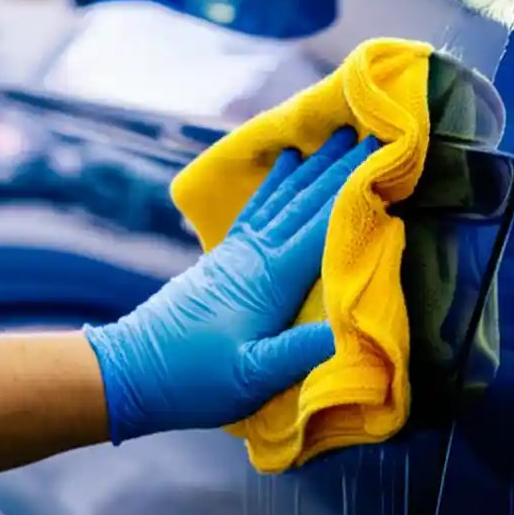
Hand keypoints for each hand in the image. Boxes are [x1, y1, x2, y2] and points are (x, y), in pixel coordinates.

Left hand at [85, 128, 378, 442]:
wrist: (132, 371)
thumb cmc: (196, 379)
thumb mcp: (253, 377)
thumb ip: (299, 352)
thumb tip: (349, 329)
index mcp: (271, 279)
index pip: (322, 226)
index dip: (354, 192)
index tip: (381, 161)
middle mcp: (256, 254)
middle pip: (306, 202)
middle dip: (340, 168)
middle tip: (371, 134)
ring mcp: (238, 251)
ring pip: (284, 196)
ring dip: (314, 166)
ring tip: (337, 136)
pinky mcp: (225, 255)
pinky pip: (259, 205)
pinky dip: (278, 180)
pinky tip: (287, 161)